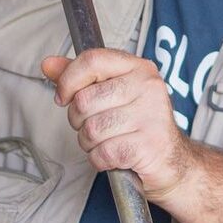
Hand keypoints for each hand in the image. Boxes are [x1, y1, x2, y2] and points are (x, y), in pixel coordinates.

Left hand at [43, 50, 193, 199]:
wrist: (173, 162)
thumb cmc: (139, 126)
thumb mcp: (112, 95)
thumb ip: (81, 78)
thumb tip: (49, 65)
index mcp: (139, 68)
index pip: (92, 60)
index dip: (68, 80)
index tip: (64, 97)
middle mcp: (149, 87)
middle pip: (84, 100)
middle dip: (79, 121)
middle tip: (96, 127)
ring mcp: (151, 116)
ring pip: (91, 130)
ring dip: (90, 143)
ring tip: (108, 142)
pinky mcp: (148, 145)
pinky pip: (102, 153)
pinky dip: (100, 160)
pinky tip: (114, 156)